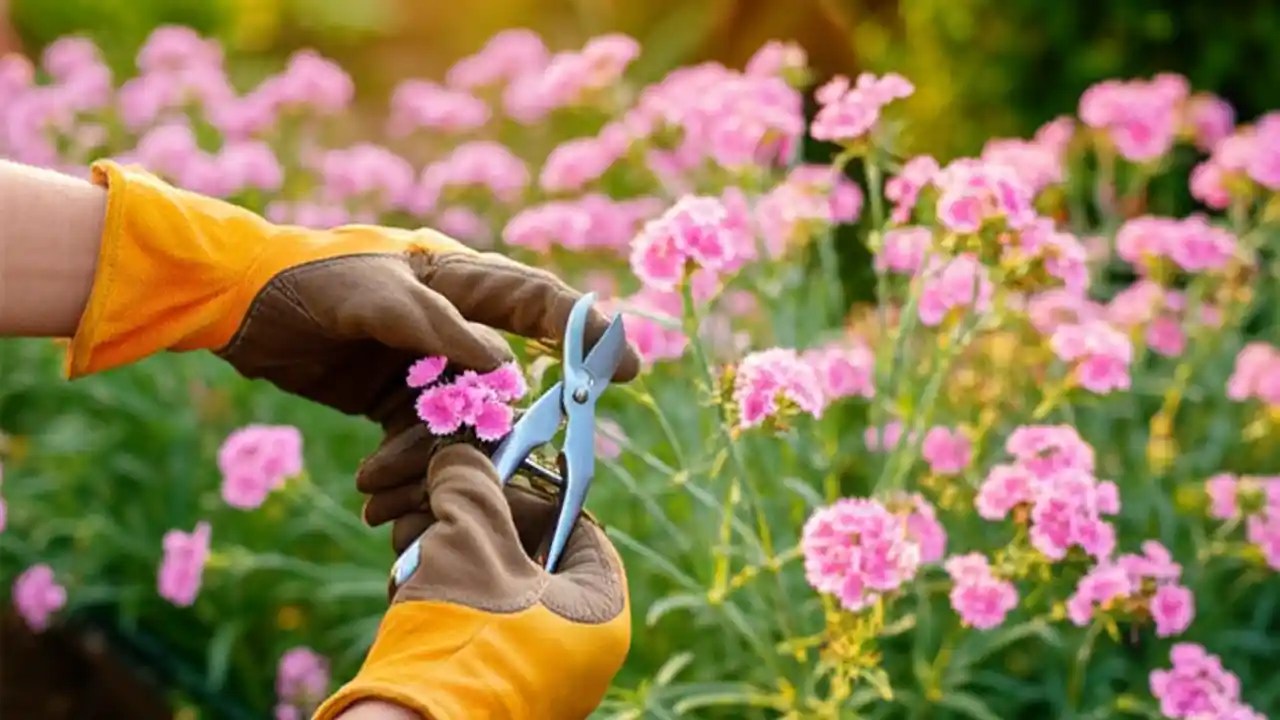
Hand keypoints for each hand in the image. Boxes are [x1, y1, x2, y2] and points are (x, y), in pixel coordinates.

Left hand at [64, 161, 639, 528]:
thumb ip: (437, 328)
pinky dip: (405, 471)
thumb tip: (503, 365)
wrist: (235, 305)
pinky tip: (371, 489)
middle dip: (493, 433)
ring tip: (380, 483)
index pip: (538, 303)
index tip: (628, 368)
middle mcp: (455, 326)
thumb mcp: (370, 296)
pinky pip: (423, 444)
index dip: (587, 334)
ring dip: (431, 463)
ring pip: (462, 426)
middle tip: (484, 473)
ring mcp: (428, 367)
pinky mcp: (398, 401)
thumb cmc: (306, 279)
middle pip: (504, 385)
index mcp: (459, 281)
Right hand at [314, 444, 629, 719]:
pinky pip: (475, 622)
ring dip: (447, 554)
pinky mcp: (495, 685)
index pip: (577, 524)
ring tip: (408, 546)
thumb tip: (462, 455)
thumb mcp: (471, 541)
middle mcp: (580, 646)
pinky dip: (441, 595)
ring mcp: (539, 671)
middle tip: (435, 506)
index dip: (527, 491)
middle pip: (529, 553)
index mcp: (600, 610)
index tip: (484, 478)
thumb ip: (473, 485)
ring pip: (494, 586)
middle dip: (473, 523)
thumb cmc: (459, 631)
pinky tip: (405, 584)